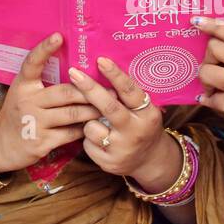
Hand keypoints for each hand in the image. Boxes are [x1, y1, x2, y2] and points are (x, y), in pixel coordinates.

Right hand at [0, 33, 101, 173]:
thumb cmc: (18, 114)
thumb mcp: (24, 94)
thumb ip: (43, 83)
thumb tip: (76, 69)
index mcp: (23, 86)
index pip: (32, 63)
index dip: (44, 49)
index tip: (59, 36)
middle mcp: (27, 101)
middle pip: (66, 92)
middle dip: (91, 91)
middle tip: (112, 89)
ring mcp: (34, 122)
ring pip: (73, 113)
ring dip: (93, 110)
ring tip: (108, 107)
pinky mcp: (41, 142)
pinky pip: (71, 133)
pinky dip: (85, 129)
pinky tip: (94, 126)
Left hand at [71, 57, 173, 184]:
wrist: (149, 160)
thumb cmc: (141, 126)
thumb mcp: (144, 110)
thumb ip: (127, 96)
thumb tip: (102, 67)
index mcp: (147, 114)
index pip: (130, 91)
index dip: (115, 75)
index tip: (100, 60)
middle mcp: (135, 131)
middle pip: (108, 107)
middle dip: (89, 88)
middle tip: (73, 72)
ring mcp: (121, 149)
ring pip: (91, 127)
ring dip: (89, 122)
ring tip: (100, 124)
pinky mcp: (108, 162)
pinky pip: (87, 144)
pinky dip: (89, 139)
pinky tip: (100, 141)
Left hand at [194, 17, 223, 158]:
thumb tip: (215, 43)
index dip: (212, 24)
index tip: (197, 21)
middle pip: (214, 48)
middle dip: (207, 60)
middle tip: (213, 71)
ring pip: (206, 71)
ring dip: (205, 82)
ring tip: (214, 90)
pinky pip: (210, 98)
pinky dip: (211, 102)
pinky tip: (221, 104)